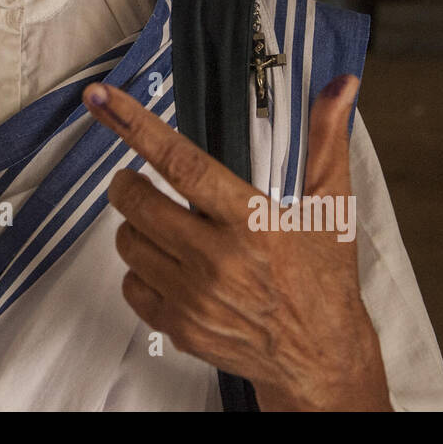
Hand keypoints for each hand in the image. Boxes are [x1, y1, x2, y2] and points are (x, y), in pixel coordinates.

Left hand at [81, 74, 391, 410]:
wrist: (323, 359)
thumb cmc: (326, 279)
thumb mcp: (331, 206)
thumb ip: (327, 141)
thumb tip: (339, 84)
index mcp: (251, 220)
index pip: (181, 163)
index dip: (136, 125)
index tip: (103, 98)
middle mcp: (217, 259)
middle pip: (138, 202)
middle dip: (127, 183)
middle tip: (138, 180)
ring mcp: (194, 298)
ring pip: (128, 242)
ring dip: (135, 225)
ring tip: (162, 224)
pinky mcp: (180, 328)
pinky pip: (131, 284)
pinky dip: (141, 269)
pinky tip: (168, 264)